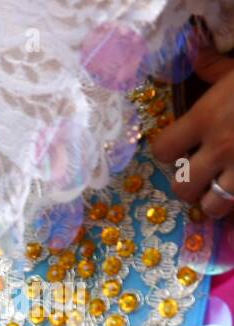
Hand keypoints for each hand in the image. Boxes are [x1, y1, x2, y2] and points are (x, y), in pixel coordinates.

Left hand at [152, 48, 233, 217]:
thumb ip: (215, 68)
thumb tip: (197, 57)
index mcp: (207, 117)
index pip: (163, 150)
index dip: (167, 151)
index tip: (179, 146)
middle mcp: (220, 148)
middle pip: (182, 189)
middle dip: (188, 184)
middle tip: (201, 172)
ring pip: (214, 207)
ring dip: (216, 199)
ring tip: (225, 186)